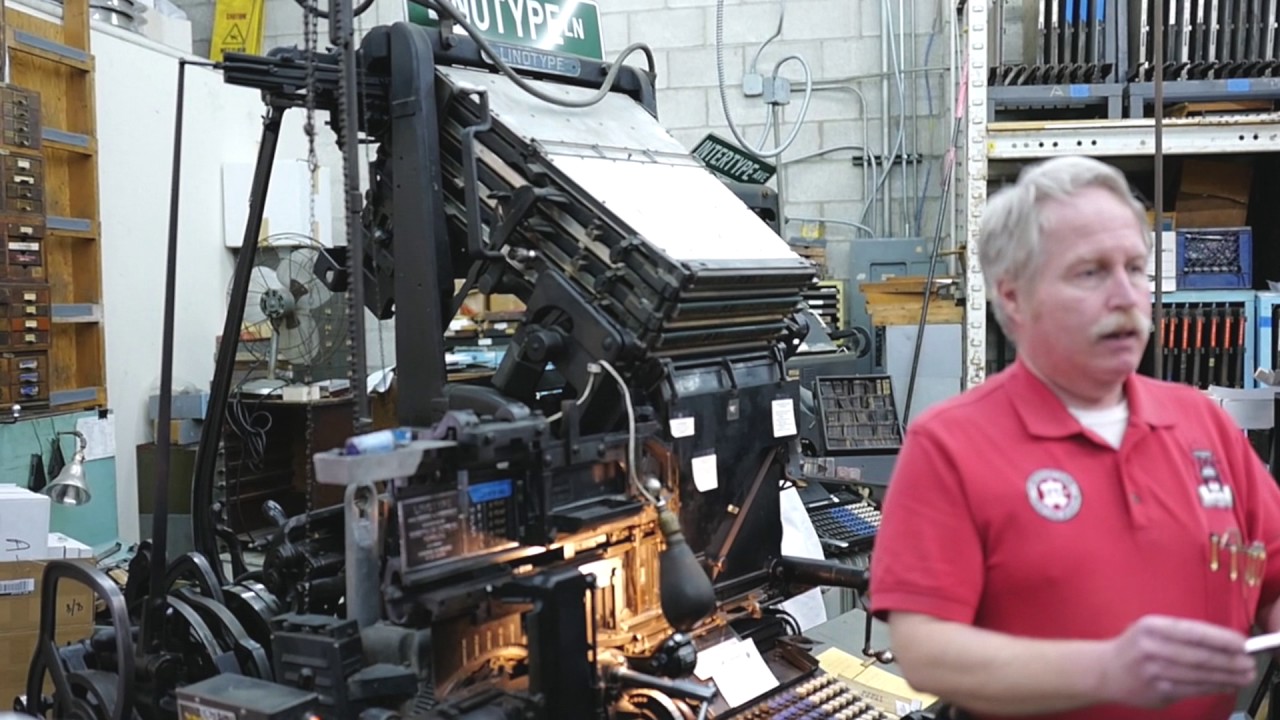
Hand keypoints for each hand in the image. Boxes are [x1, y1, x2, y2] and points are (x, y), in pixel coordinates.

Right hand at [1100, 615, 1255, 707]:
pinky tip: (1226, 685)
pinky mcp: (1156, 691)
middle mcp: (1150, 648)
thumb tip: (1224, 642)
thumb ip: (1182, 634)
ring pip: (1198, 675)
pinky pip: (1191, 689)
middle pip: (1199, 656)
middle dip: (1229, 661)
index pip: (1193, 632)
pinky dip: (1212, 687)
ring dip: (1226, 677)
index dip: (1221, 638)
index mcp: (1151, 627)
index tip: (1242, 643)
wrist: (1104, 671)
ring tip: (1244, 676)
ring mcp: (1152, 672)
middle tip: (1249, 663)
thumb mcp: (1151, 629)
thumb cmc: (1135, 647)